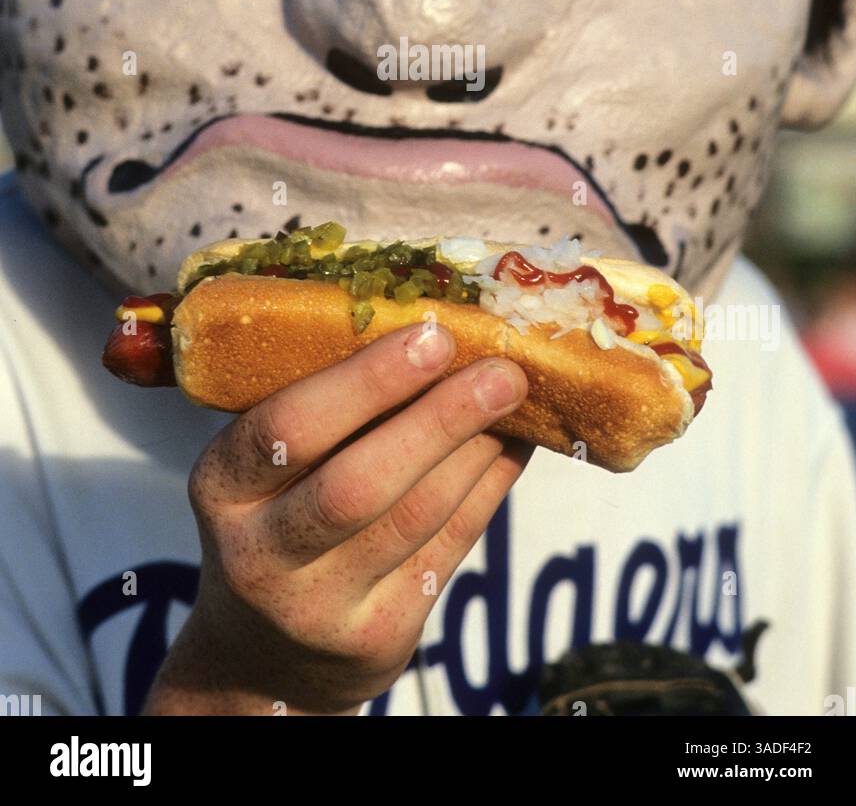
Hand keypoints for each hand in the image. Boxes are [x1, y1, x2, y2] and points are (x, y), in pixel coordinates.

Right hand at [143, 321, 530, 714]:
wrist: (266, 653)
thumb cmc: (276, 516)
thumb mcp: (262, 468)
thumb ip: (321, 408)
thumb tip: (428, 319)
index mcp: (222, 486)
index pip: (287, 429)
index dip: (365, 382)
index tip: (431, 335)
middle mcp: (261, 554)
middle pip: (357, 485)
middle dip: (437, 419)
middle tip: (498, 367)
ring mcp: (320, 605)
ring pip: (414, 517)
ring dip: (475, 448)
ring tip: (514, 393)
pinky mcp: (378, 636)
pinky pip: (448, 547)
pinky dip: (489, 485)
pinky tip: (512, 442)